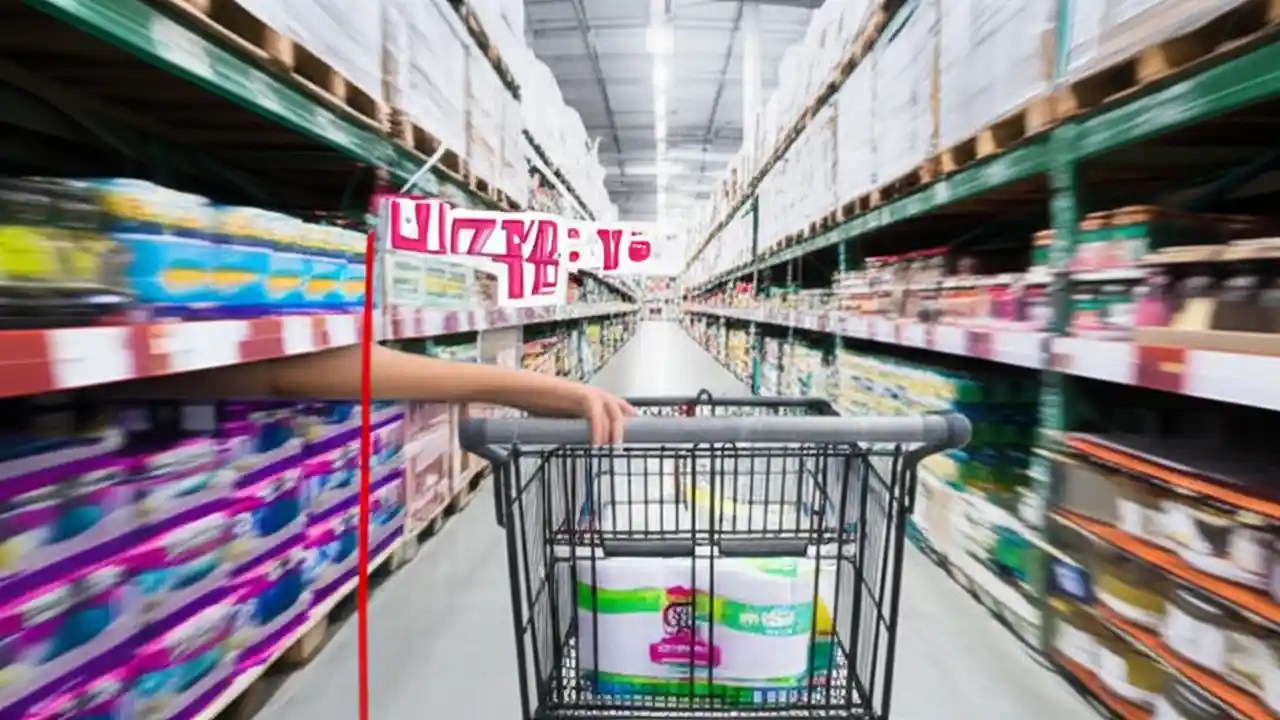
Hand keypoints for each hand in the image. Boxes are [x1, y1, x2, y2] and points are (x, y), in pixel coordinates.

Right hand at [504, 374, 634, 444]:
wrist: (527, 390)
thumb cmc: (543, 402)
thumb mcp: (566, 415)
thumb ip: (578, 424)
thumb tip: (582, 440)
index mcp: (594, 397)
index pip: (619, 406)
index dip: (628, 419)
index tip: (634, 433)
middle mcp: (597, 393)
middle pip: (620, 411)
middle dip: (623, 429)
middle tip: (620, 447)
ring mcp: (591, 393)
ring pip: (612, 414)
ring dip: (614, 432)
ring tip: (612, 448)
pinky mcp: (582, 397)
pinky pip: (596, 416)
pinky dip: (598, 431)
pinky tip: (597, 444)